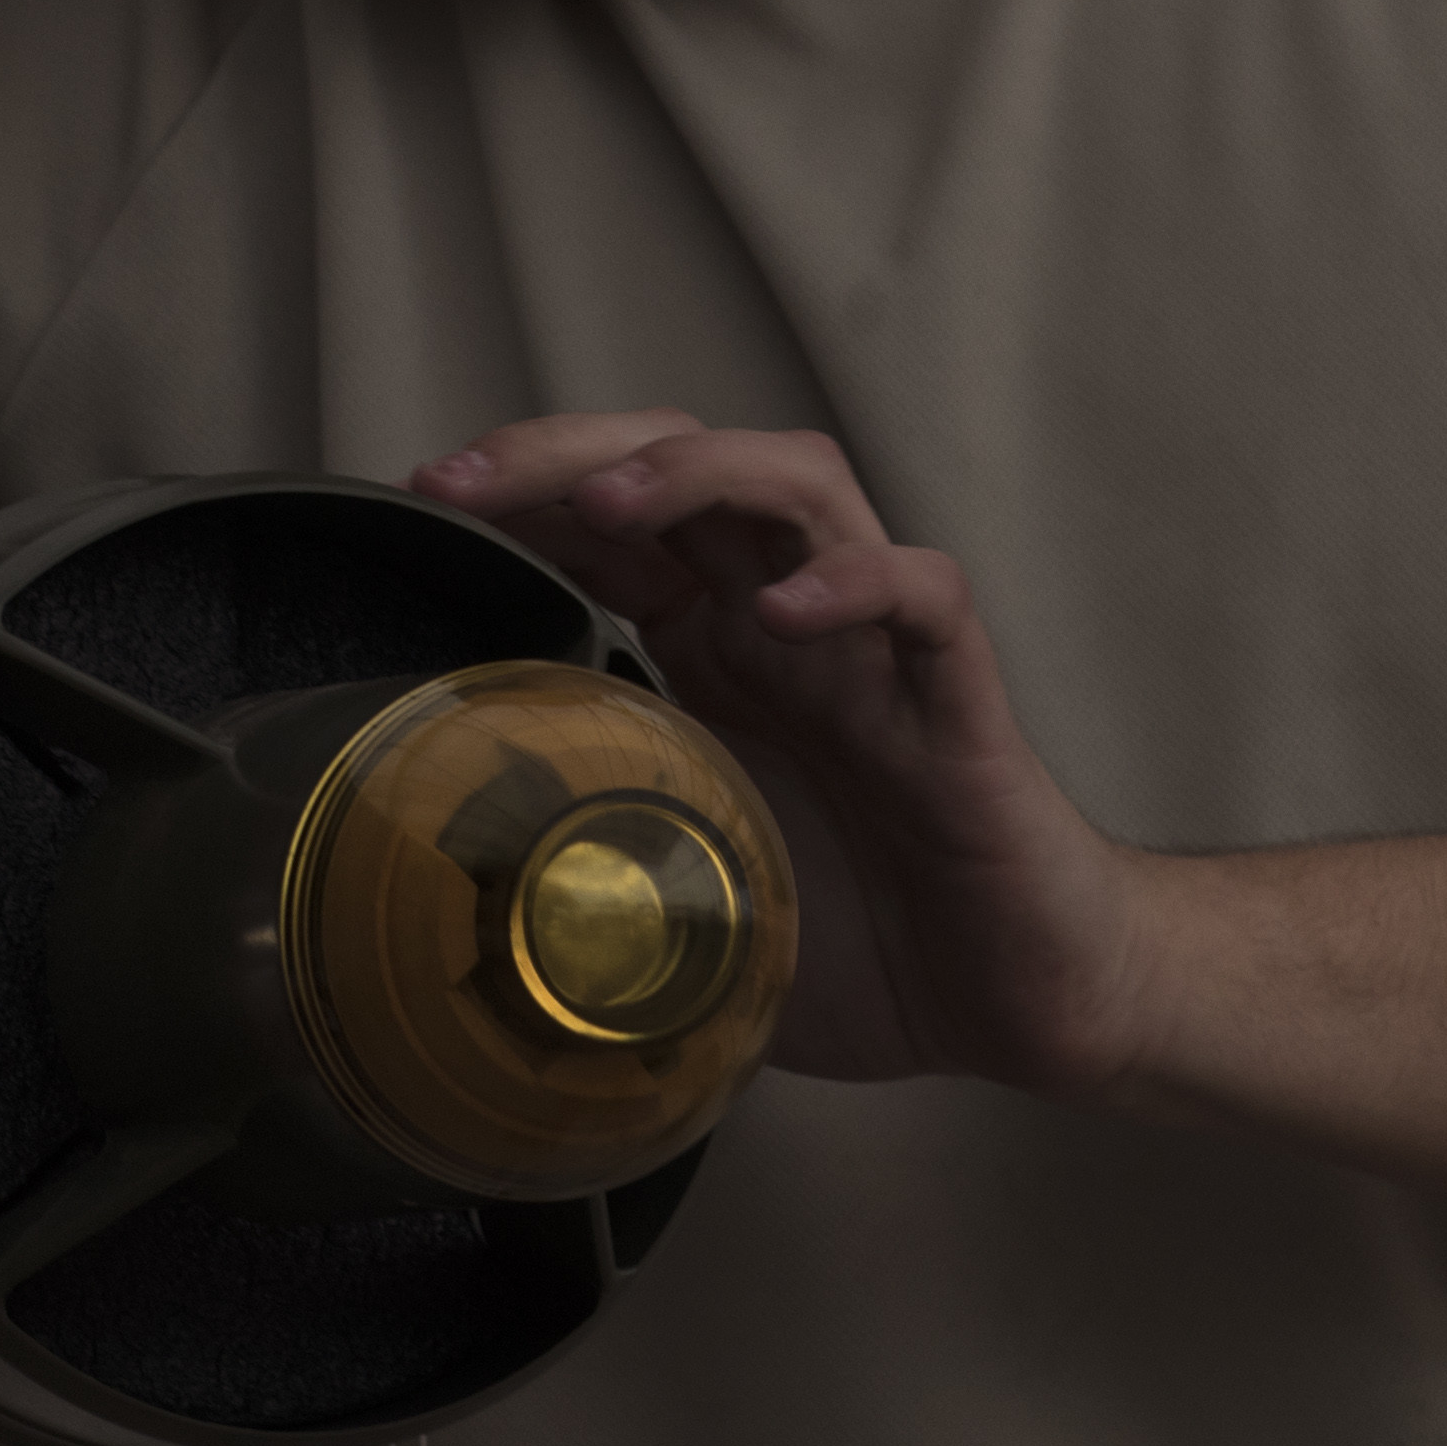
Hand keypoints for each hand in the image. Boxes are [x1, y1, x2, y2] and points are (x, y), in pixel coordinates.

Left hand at [415, 413, 1159, 1093]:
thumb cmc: (867, 942)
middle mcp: (790, 626)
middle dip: (572, 447)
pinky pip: (926, 600)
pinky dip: (862, 583)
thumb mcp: (678, 902)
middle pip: (688, 464)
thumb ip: (575, 884)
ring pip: (805, 487)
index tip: (424, 498)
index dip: (521, 492)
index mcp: (716, 656)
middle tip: (468, 476)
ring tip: (616, 500)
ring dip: (703, 471)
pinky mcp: (961, 705)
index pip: (611, 525)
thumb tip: (438, 928)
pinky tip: (789, 610)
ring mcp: (877, 653)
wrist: (1022, 998)